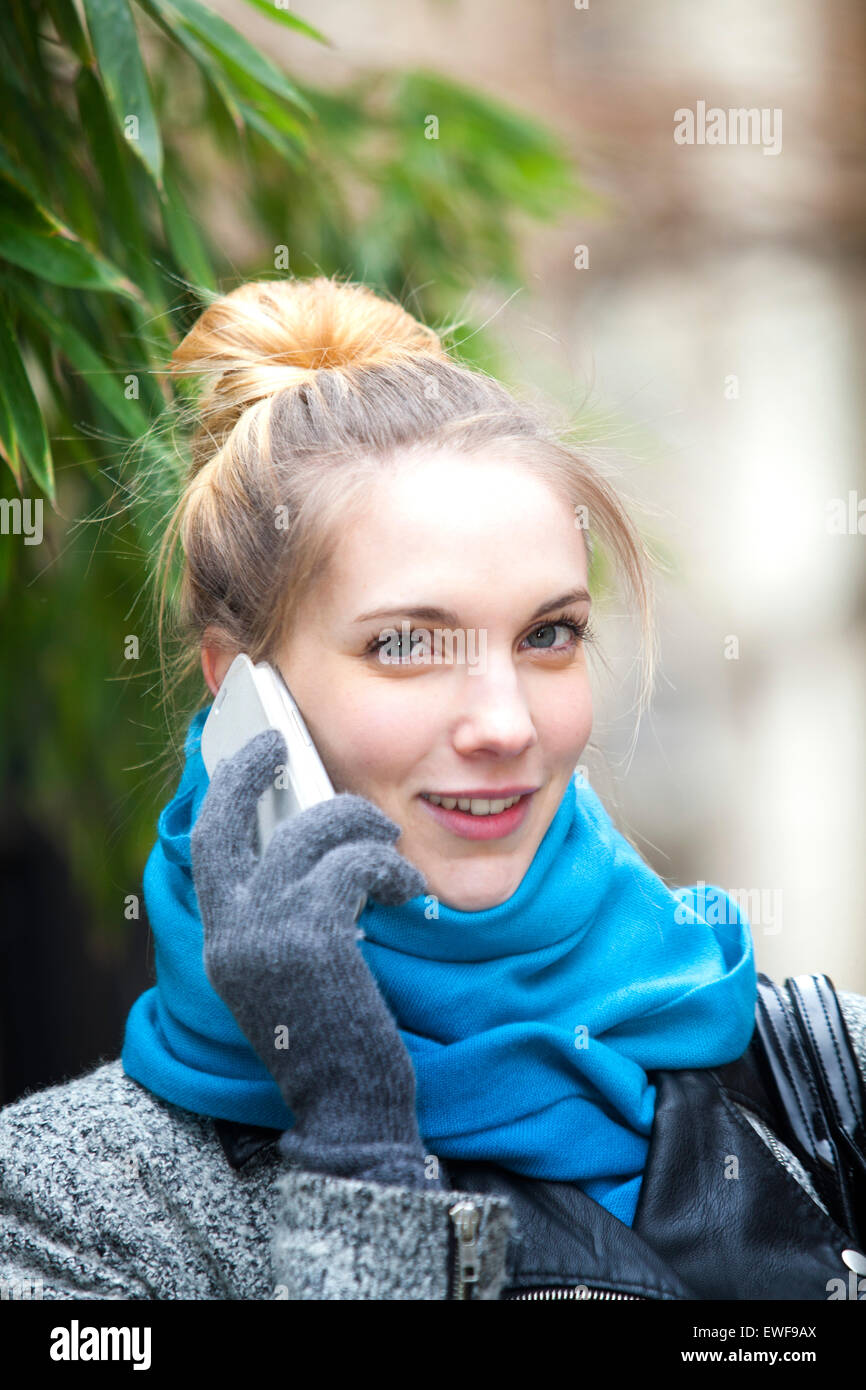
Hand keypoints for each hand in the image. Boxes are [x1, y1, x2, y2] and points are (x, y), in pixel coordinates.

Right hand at [190, 727, 434, 1181]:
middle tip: (280, 742)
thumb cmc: (335, 1036)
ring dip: (355, 823)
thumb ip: (284, 913)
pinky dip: (388, 867)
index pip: (207, 849)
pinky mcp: (313, 937)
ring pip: (306, 834)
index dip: (224, 795)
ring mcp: (266, 934)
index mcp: (224, 942)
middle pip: (225, 824)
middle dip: (247, 771)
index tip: (249, 758)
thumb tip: (311, 841)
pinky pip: (352, 865)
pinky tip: (407, 889)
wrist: (349, 1106)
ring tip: (388, 842)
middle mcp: (232, 934)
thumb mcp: (292, 971)